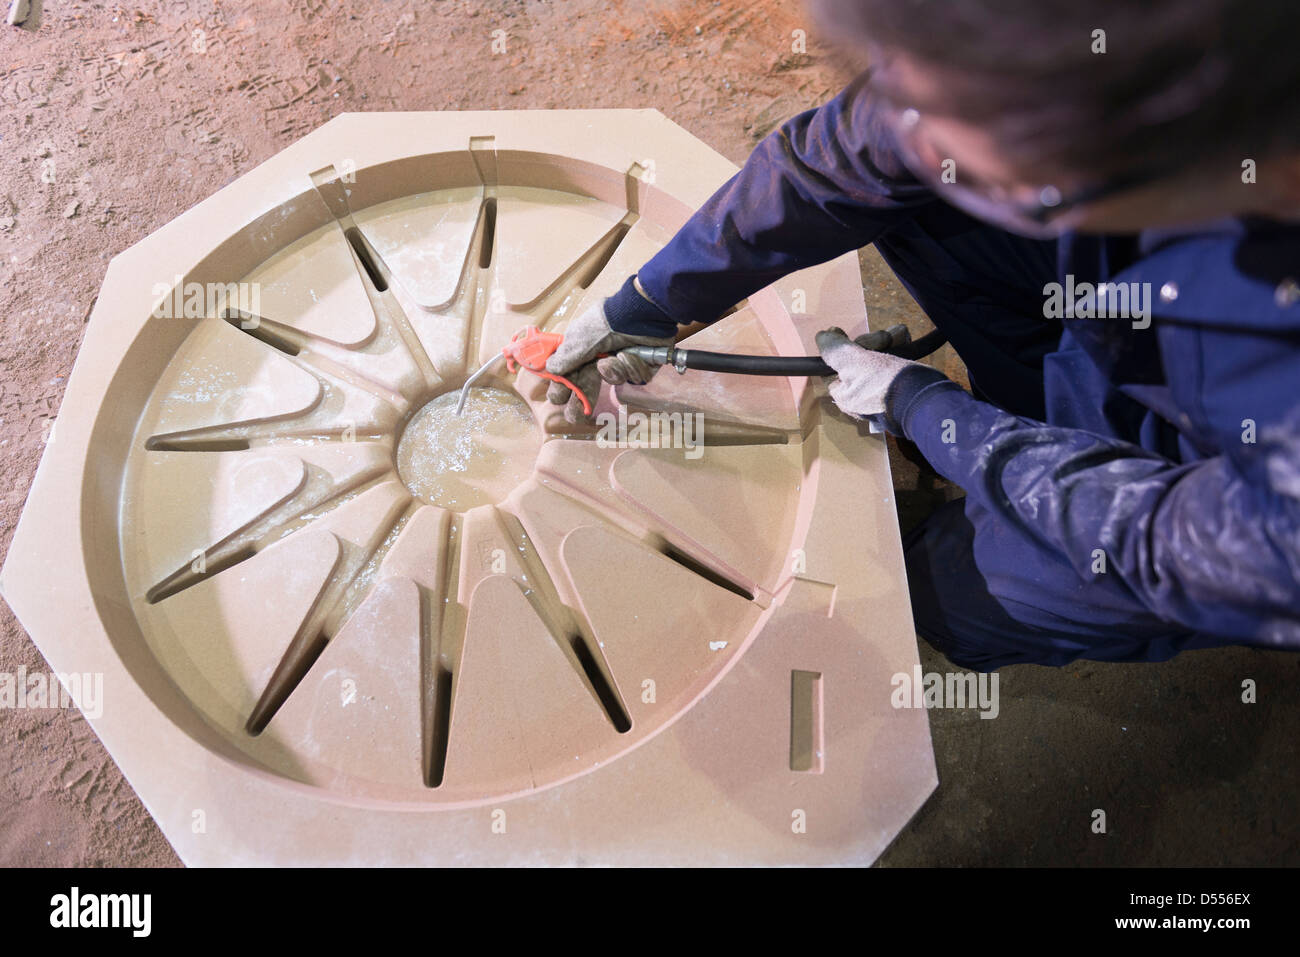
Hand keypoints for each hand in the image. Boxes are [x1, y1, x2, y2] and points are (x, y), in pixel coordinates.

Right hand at [545, 295, 675, 423]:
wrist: (639, 313)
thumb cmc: (606, 323)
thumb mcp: (580, 339)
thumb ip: (566, 358)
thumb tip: (550, 369)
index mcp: (583, 348)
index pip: (569, 373)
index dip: (563, 387)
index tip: (558, 399)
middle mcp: (602, 355)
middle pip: (589, 385)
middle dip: (580, 402)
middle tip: (573, 416)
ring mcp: (622, 361)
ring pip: (614, 379)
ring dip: (613, 370)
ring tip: (613, 357)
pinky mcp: (641, 366)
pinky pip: (635, 377)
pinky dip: (632, 366)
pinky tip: (630, 353)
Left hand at [815, 326, 919, 426]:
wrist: (927, 399)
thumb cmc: (887, 384)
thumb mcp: (853, 364)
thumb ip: (834, 351)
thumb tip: (821, 337)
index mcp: (845, 394)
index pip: (836, 364)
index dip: (843, 346)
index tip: (845, 334)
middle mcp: (861, 394)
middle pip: (858, 356)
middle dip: (870, 342)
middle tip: (882, 341)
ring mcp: (882, 389)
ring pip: (877, 353)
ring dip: (887, 339)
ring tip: (897, 338)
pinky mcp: (901, 383)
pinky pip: (894, 357)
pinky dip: (899, 344)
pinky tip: (903, 339)